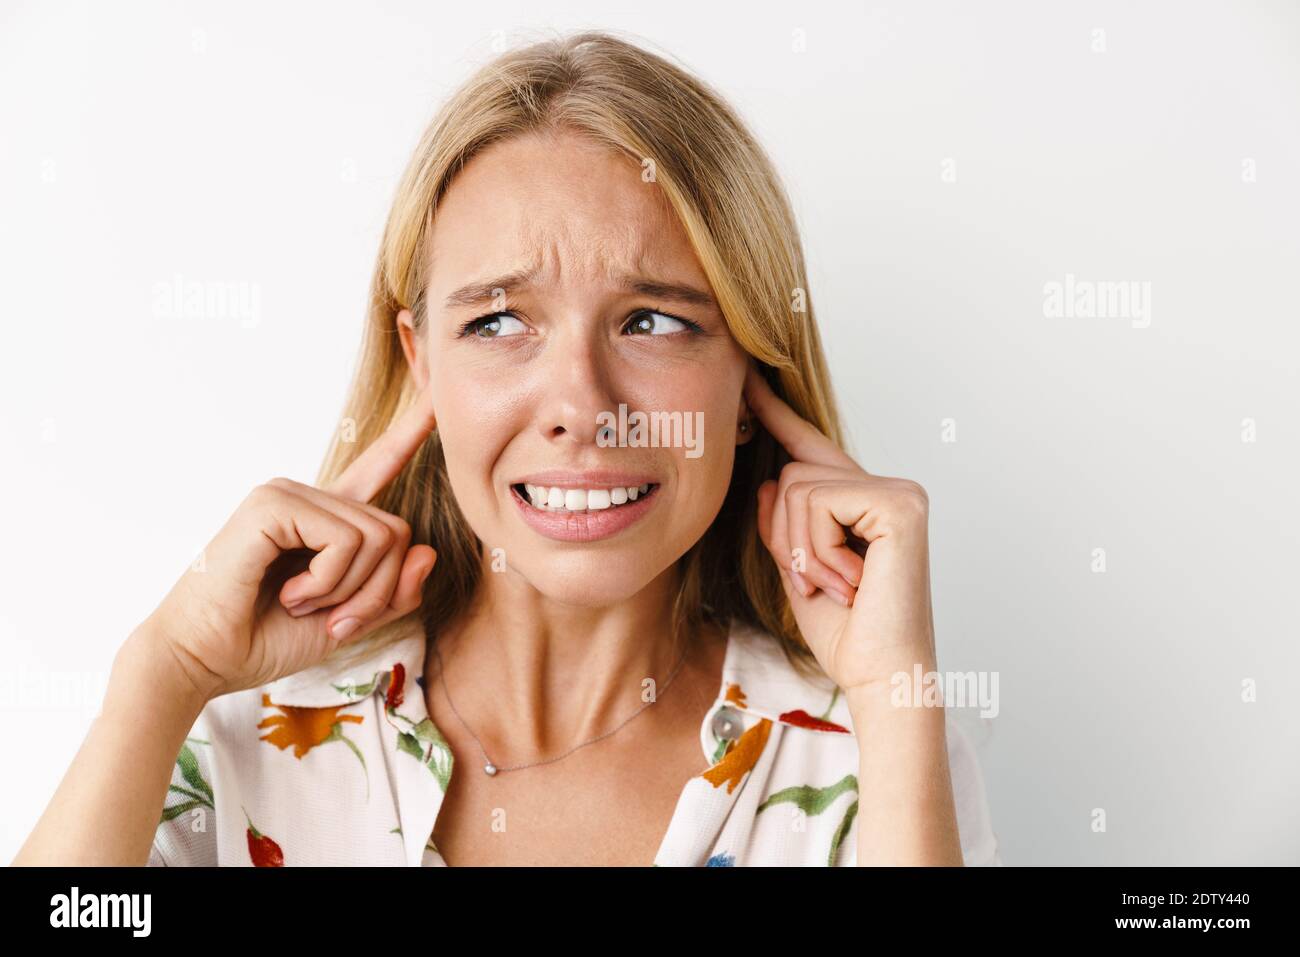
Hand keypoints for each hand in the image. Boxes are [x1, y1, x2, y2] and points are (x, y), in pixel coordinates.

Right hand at [143, 380, 439, 702]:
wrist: (204, 660)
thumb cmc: (265, 639)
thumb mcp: (349, 621)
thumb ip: (393, 593)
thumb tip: (427, 551)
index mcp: (326, 519)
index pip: (377, 467)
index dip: (408, 433)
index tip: (433, 396)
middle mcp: (310, 498)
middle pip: (395, 533)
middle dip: (376, 591)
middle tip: (331, 619)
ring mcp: (288, 494)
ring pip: (378, 537)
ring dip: (350, 592)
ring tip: (301, 604)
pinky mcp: (273, 504)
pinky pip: (345, 540)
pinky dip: (329, 582)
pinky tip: (290, 593)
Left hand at [747, 362, 936, 694]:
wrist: (879, 675)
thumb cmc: (846, 632)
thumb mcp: (796, 570)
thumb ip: (784, 523)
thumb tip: (769, 479)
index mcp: (866, 502)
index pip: (813, 450)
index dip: (779, 416)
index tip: (750, 383)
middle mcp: (889, 489)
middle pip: (793, 473)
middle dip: (786, 536)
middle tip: (823, 584)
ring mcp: (899, 493)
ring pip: (798, 486)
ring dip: (801, 549)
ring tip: (840, 585)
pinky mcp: (899, 505)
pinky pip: (817, 502)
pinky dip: (818, 549)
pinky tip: (851, 580)